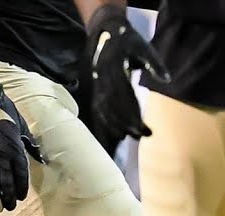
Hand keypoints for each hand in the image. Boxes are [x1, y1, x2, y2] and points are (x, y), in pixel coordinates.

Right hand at [0, 66, 45, 211]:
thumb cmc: (4, 111)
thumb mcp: (22, 126)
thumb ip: (29, 144)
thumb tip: (41, 157)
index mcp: (15, 145)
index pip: (20, 171)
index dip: (21, 186)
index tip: (22, 197)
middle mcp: (2, 153)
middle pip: (7, 180)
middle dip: (9, 195)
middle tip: (10, 208)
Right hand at [86, 3, 169, 140]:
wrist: (105, 32)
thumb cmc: (128, 41)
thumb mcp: (144, 47)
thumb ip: (154, 64)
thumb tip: (167, 80)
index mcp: (115, 71)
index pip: (123, 98)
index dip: (133, 115)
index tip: (144, 128)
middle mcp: (102, 81)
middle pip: (112, 108)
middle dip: (125, 124)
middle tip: (140, 136)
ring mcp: (96, 86)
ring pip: (102, 111)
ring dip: (115, 126)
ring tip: (129, 137)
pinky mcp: (94, 90)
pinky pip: (97, 109)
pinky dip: (105, 122)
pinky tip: (115, 132)